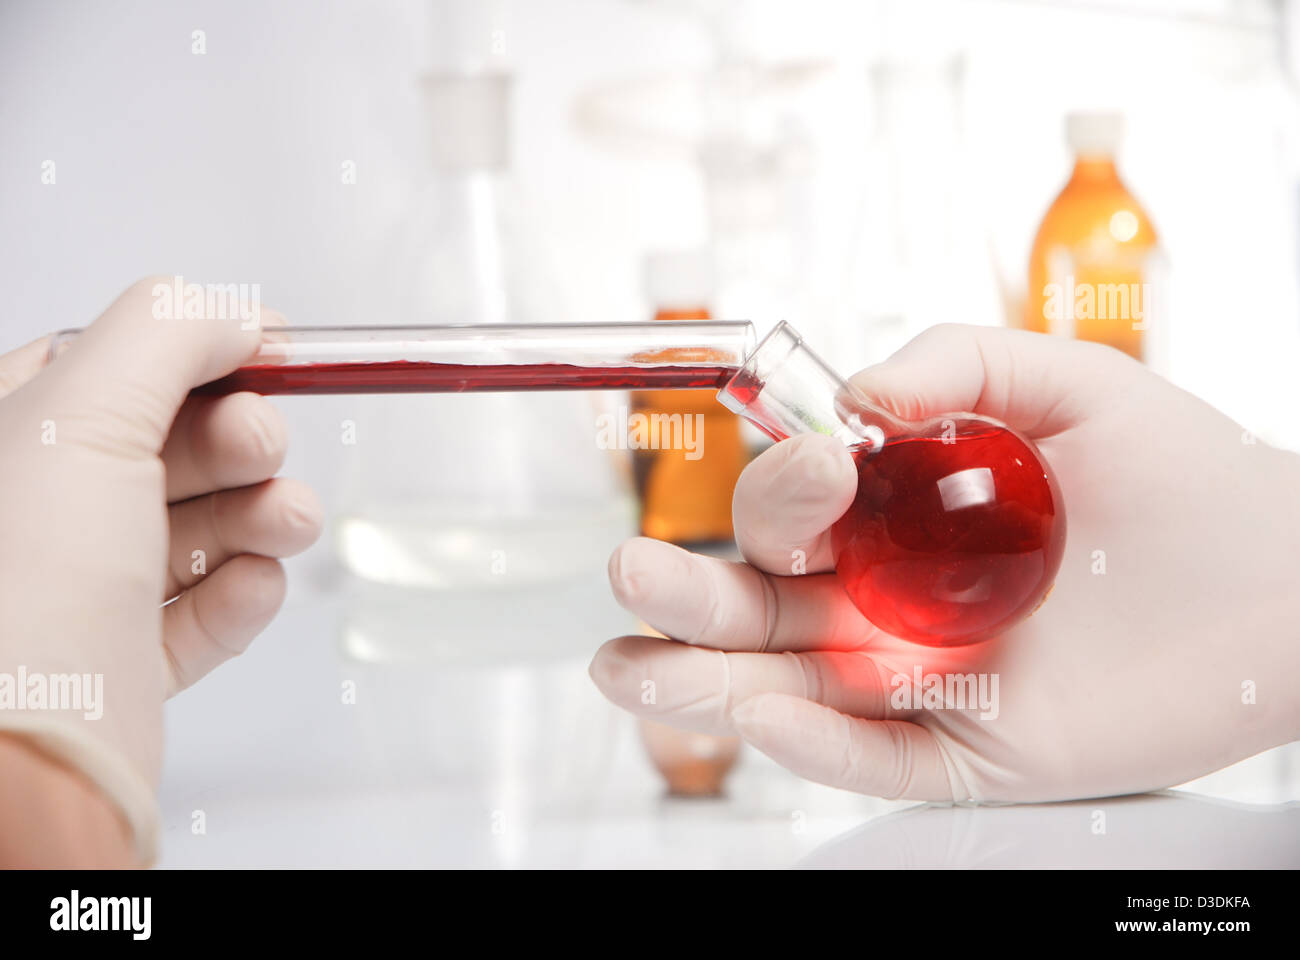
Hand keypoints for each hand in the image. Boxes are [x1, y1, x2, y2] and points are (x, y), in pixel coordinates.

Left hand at [0, 278, 321, 861]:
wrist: (27, 763)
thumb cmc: (19, 599)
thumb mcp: (85, 415)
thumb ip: (166, 334)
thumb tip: (233, 314)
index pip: (108, 366)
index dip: (197, 354)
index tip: (270, 352)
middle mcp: (30, 515)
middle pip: (163, 446)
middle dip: (236, 440)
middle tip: (264, 442)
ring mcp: (72, 595)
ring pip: (191, 530)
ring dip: (258, 516)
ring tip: (289, 519)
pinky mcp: (119, 667)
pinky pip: (200, 614)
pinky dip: (241, 596)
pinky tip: (255, 587)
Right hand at [590, 324, 1299, 802]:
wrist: (1281, 575)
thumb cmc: (1182, 475)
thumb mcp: (1065, 382)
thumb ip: (954, 359)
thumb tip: (853, 392)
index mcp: (894, 521)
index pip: (796, 515)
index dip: (784, 490)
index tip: (824, 464)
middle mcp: (888, 601)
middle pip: (758, 608)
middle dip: (686, 594)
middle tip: (631, 574)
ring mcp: (919, 679)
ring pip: (784, 689)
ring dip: (703, 680)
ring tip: (625, 667)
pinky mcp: (968, 749)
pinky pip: (872, 756)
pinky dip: (813, 741)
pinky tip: (757, 713)